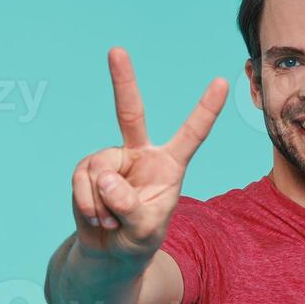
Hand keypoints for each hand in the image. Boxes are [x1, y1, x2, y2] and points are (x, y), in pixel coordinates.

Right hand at [71, 47, 227, 260]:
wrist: (110, 253)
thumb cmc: (138, 239)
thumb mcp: (144, 229)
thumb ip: (129, 205)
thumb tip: (104, 176)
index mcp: (170, 165)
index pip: (192, 134)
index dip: (206, 110)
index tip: (222, 82)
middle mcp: (139, 154)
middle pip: (130, 113)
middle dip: (122, 81)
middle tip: (116, 50)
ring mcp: (111, 159)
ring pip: (100, 171)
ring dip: (103, 204)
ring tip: (112, 220)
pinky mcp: (87, 170)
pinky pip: (82, 182)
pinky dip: (88, 205)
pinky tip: (96, 218)